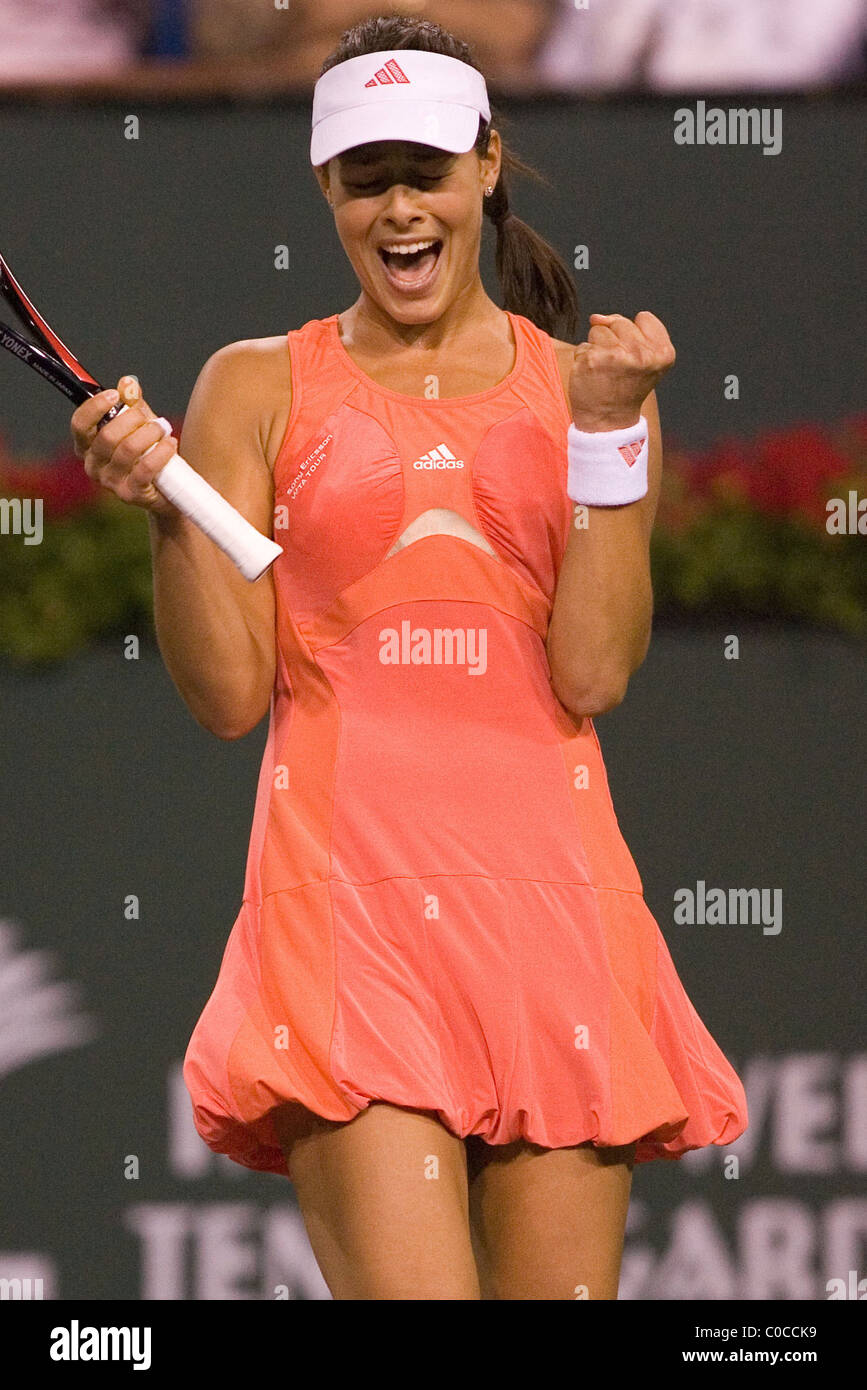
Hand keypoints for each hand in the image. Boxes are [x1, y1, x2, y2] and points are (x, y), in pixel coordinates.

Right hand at [70, 376, 181, 516]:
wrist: (167, 490)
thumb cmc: (147, 453)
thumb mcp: (138, 425)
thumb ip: (131, 404)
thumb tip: (128, 382)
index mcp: (87, 446)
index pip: (80, 424)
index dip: (95, 407)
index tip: (116, 394)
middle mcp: (93, 465)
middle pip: (107, 435)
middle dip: (132, 419)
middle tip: (151, 417)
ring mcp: (111, 483)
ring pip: (127, 450)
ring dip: (149, 434)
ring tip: (164, 429)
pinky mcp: (131, 494)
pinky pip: (145, 469)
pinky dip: (160, 452)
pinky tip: (170, 444)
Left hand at [568, 311, 675, 430]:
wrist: (608, 421)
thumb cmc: (625, 387)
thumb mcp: (643, 358)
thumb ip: (630, 330)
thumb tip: (595, 317)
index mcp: (662, 352)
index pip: (644, 318)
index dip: (635, 335)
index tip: (633, 358)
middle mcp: (642, 354)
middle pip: (620, 322)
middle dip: (614, 340)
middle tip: (617, 367)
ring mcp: (617, 356)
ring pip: (599, 330)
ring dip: (597, 348)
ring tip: (604, 370)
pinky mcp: (593, 360)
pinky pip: (583, 346)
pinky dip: (584, 359)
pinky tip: (592, 375)